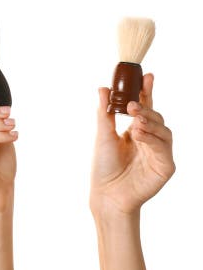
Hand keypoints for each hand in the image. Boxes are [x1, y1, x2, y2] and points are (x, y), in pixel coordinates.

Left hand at [91, 73, 174, 217]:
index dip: (147, 92)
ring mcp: (159, 153)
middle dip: (146, 109)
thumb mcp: (103, 135)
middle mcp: (150, 140)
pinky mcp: (165, 167)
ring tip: (135, 122)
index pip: (145, 108)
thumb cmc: (104, 167)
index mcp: (136, 131)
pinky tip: (139, 135)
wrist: (106, 194)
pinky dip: (152, 139)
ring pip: (163, 131)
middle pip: (156, 117)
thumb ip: (105, 113)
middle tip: (132, 105)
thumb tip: (103, 88)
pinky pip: (164, 148)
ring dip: (150, 123)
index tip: (147, 76)